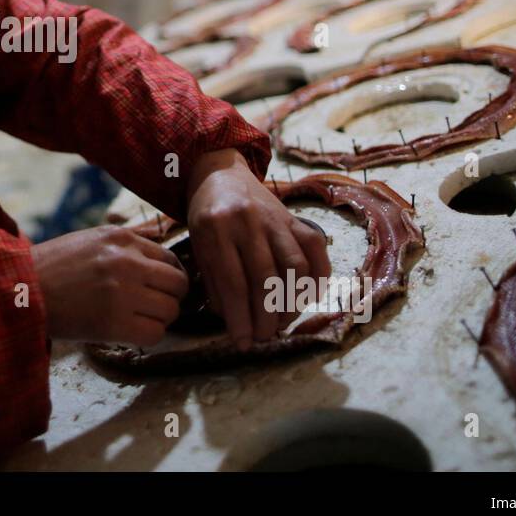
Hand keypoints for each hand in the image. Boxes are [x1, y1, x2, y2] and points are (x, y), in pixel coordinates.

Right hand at [33, 225, 188, 345]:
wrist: (20, 290)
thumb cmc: (53, 266)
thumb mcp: (91, 239)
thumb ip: (128, 242)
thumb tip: (161, 248)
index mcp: (122, 238)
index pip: (170, 258)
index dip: (168, 277)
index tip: (158, 288)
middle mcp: (127, 262)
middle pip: (178, 284)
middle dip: (171, 297)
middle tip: (153, 305)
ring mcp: (123, 293)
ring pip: (170, 310)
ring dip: (159, 319)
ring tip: (138, 319)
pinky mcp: (114, 323)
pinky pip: (155, 334)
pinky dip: (148, 336)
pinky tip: (131, 331)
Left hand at [185, 149, 331, 348]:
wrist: (220, 173)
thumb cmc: (206, 216)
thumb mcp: (198, 245)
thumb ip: (214, 281)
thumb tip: (235, 321)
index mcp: (216, 229)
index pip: (233, 283)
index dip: (240, 318)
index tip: (243, 342)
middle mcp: (248, 222)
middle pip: (266, 279)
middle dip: (267, 317)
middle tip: (264, 337)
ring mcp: (276, 218)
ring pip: (295, 266)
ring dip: (292, 302)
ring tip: (282, 321)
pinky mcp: (295, 217)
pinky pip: (315, 248)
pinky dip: (318, 276)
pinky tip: (307, 296)